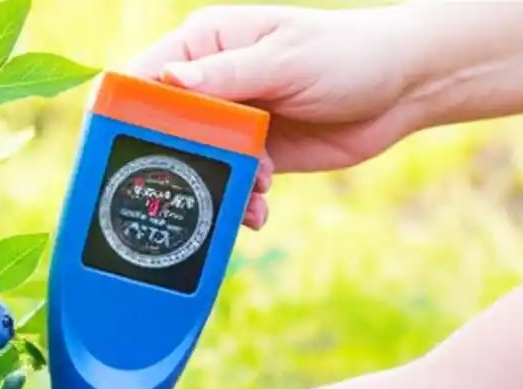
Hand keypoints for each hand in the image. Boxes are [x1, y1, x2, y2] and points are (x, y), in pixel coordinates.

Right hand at [126, 4, 430, 229]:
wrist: (404, 89)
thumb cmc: (348, 55)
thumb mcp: (286, 61)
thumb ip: (227, 76)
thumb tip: (170, 80)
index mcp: (206, 45)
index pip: (146, 76)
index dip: (126, 111)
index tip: (118, 149)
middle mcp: (210, 83)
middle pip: (163, 128)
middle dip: (174, 162)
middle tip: (184, 189)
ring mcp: (231, 121)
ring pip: (196, 164)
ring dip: (214, 188)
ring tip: (250, 197)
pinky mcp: (253, 154)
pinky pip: (228, 184)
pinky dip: (239, 202)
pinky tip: (260, 209)